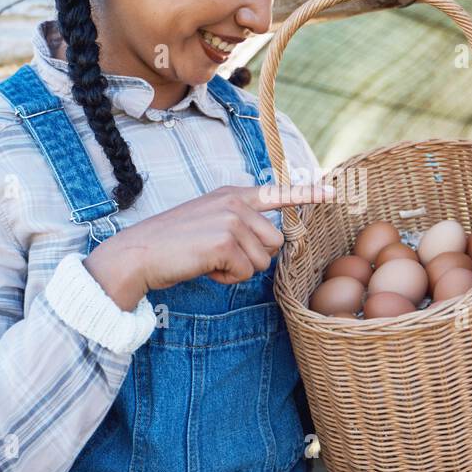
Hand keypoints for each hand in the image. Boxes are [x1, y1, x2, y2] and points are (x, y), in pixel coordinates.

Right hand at [83, 183, 335, 308]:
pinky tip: (205, 268)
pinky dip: (226, 278)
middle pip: (276, 243)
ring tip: (209, 260)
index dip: (307, 193)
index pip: (277, 192)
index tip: (333, 192)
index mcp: (231, 195)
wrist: (138, 255)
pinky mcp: (224, 241)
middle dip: (253, 258)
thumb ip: (237, 224)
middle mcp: (235, 202)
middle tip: (219, 256)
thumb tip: (269, 243)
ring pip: (263, 261)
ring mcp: (231, 220)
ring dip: (239, 270)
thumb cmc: (171, 246)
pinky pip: (245, 273)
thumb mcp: (207, 223)